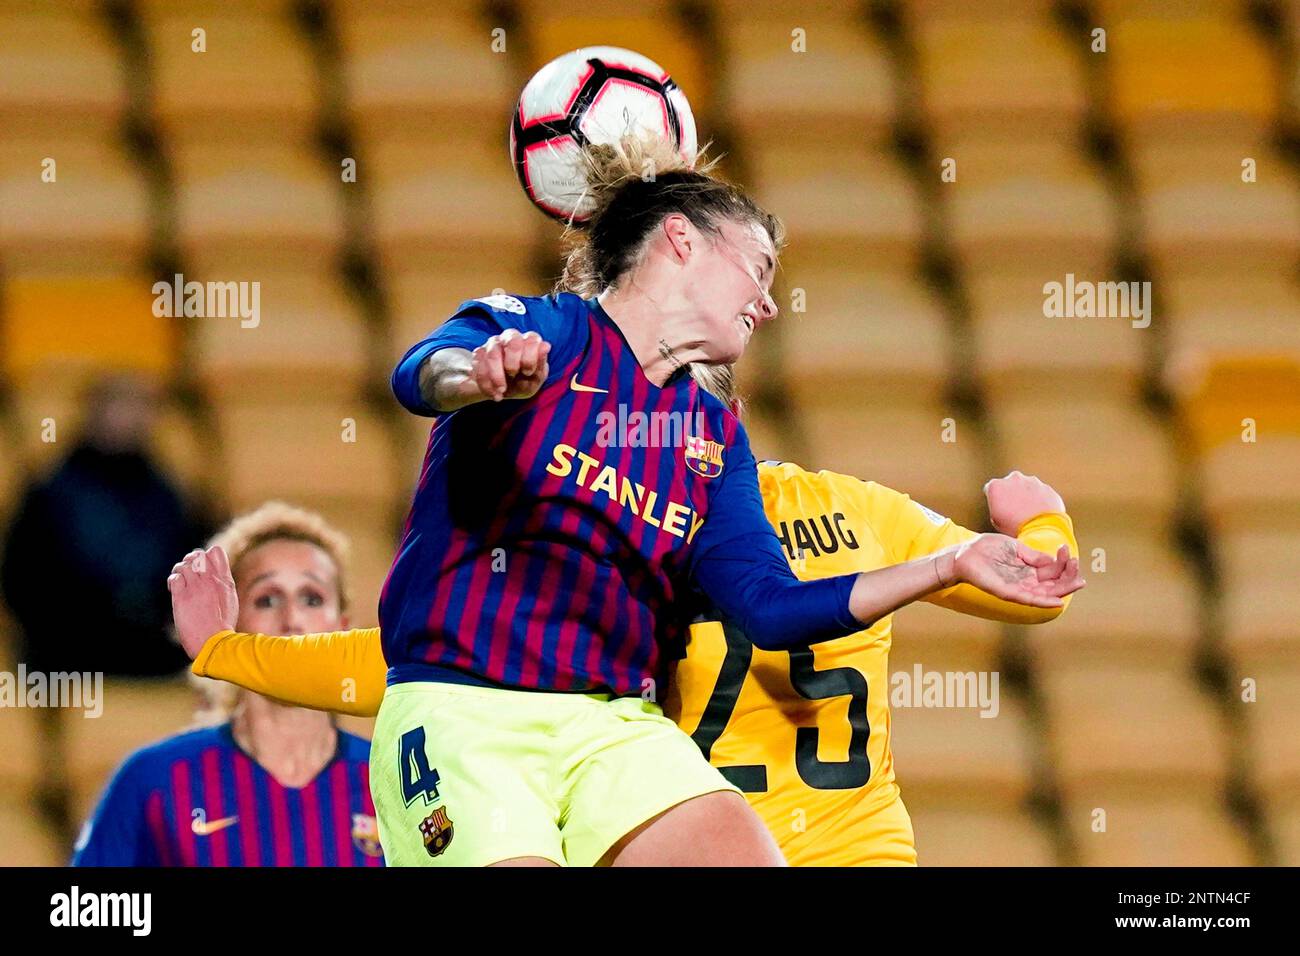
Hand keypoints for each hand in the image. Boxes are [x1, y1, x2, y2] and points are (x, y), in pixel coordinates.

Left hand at [168, 546, 238, 658]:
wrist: (215, 642)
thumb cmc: (223, 625)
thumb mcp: (230, 600)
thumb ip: (222, 585)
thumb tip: (217, 576)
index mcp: (225, 580)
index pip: (215, 552)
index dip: (206, 556)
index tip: (203, 567)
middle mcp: (211, 580)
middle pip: (197, 555)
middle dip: (190, 561)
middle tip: (188, 573)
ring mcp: (196, 588)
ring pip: (183, 565)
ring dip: (179, 571)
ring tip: (180, 582)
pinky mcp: (182, 598)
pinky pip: (175, 578)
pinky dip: (173, 581)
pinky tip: (174, 590)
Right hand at [470, 329, 550, 401]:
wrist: (503, 391)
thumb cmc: (524, 382)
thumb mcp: (535, 379)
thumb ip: (540, 366)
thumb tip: (545, 346)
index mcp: (529, 341)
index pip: (532, 339)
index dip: (530, 356)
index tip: (528, 372)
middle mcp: (511, 337)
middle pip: (512, 339)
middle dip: (513, 361)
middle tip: (513, 375)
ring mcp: (494, 344)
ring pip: (492, 353)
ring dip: (496, 376)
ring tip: (501, 392)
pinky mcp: (479, 353)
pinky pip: (479, 365)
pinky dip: (486, 383)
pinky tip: (494, 394)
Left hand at [946, 534, 1084, 608]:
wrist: (964, 554)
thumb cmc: (987, 548)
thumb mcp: (1015, 547)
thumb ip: (1033, 555)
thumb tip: (1054, 559)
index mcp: (1029, 569)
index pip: (1054, 570)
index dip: (1063, 562)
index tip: (1067, 550)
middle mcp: (1027, 581)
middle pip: (1055, 584)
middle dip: (1069, 576)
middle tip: (1078, 565)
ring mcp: (1018, 588)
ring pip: (1047, 593)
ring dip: (1063, 588)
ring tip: (1078, 580)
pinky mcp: (1008, 593)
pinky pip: (1029, 600)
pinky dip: (1043, 601)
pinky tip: (1057, 600)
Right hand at [983, 471, 1065, 535]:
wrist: (1040, 530)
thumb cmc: (1013, 527)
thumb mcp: (995, 518)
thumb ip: (996, 505)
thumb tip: (1002, 503)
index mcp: (996, 485)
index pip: (991, 489)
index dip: (994, 500)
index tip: (999, 509)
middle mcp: (1014, 478)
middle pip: (1009, 484)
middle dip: (1011, 493)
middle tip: (1014, 509)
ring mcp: (1032, 481)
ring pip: (1026, 487)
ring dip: (1026, 495)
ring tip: (1028, 513)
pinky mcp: (1047, 488)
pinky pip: (1041, 493)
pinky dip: (1040, 500)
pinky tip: (1039, 513)